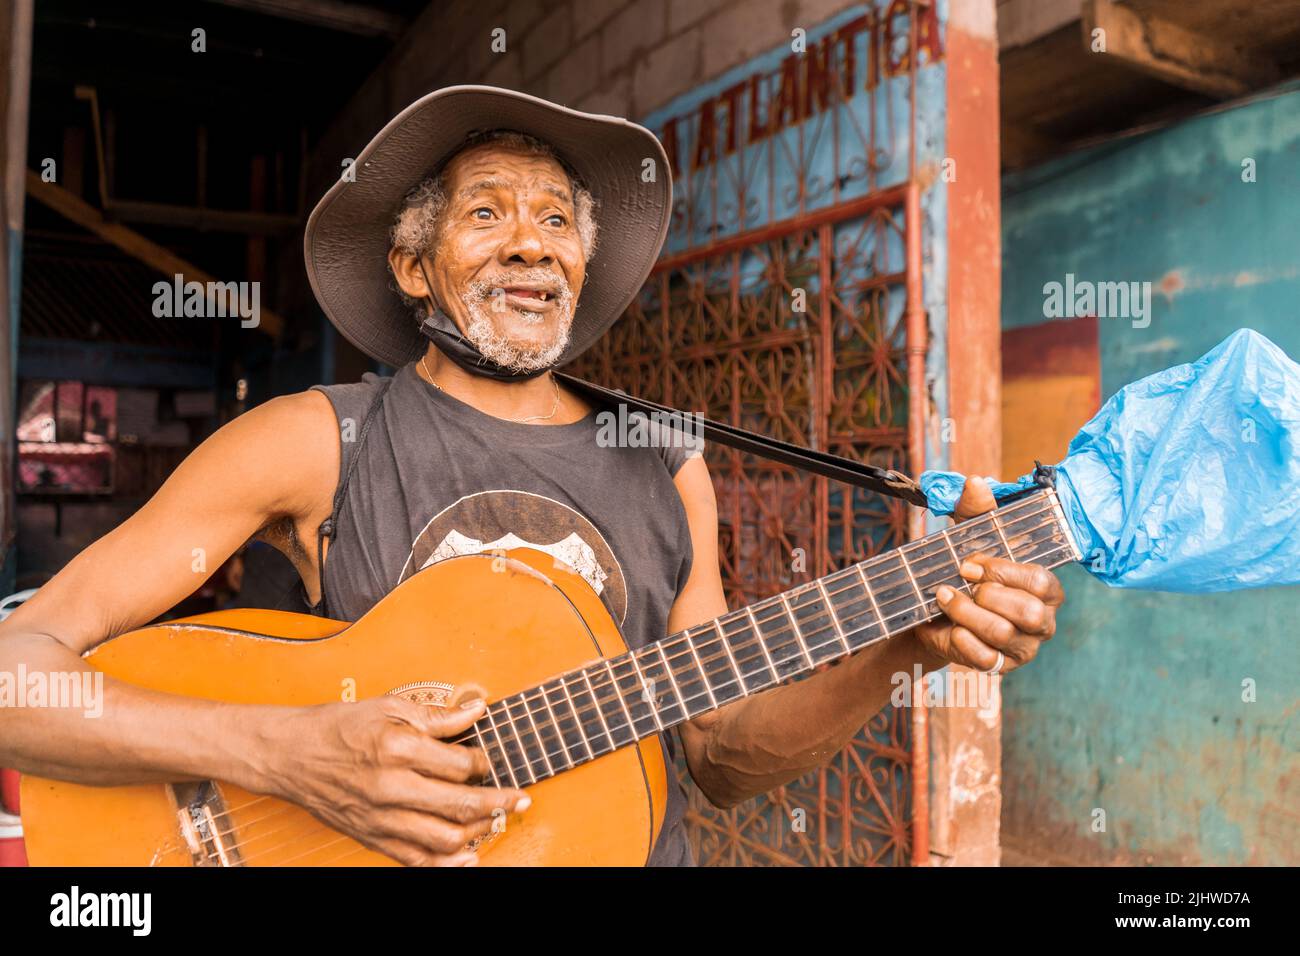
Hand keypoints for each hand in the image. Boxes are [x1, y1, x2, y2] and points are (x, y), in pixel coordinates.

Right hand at [255, 695, 528, 865]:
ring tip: (493, 821)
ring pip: (443, 839)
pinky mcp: (371, 837)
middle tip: (520, 799)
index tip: (488, 760)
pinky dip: (447, 863)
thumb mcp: (389, 707)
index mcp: (398, 747)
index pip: (460, 764)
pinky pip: (416, 861)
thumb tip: (476, 709)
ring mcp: (381, 817)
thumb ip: (437, 715)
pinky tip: (467, 855)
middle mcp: (391, 786)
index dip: (483, 762)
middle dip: (499, 802)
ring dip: (477, 832)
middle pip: (460, 805)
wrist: (291, 755)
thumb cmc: (339, 727)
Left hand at [913, 476, 1064, 673]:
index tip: (969, 563)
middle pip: (1029, 613)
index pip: (1039, 581)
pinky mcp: (1001, 667)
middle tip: (959, 582)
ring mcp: (1025, 648)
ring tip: (945, 598)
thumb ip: (976, 510)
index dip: (1003, 572)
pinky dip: (963, 641)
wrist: (933, 612)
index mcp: (1046, 587)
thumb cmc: (962, 570)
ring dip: (967, 613)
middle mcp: (1043, 620)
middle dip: (987, 595)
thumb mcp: (968, 535)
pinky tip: (950, 627)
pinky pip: (987, 659)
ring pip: (1004, 635)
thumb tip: (975, 483)